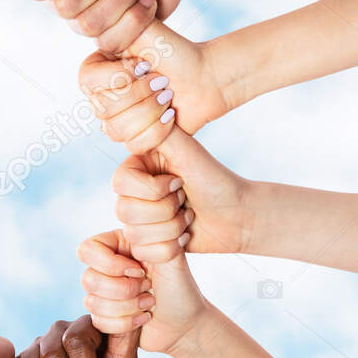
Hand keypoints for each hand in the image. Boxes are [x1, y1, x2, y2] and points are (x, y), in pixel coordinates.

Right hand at [76, 20, 226, 146]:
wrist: (204, 77)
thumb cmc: (175, 52)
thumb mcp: (142, 29)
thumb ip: (114, 26)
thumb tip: (100, 30)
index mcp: (95, 70)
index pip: (88, 81)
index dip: (120, 76)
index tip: (145, 64)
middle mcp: (99, 97)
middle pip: (103, 109)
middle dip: (140, 94)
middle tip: (163, 81)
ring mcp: (115, 121)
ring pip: (116, 131)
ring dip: (150, 111)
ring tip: (168, 97)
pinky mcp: (134, 139)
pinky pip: (133, 145)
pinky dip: (158, 130)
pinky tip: (170, 116)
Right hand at [78, 230, 207, 355]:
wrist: (187, 324)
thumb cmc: (182, 289)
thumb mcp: (170, 259)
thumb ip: (150, 240)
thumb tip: (134, 229)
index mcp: (118, 246)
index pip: (87, 250)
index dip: (110, 265)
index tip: (140, 271)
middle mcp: (106, 268)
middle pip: (88, 279)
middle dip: (124, 290)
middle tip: (149, 288)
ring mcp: (103, 294)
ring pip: (92, 303)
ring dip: (127, 307)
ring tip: (149, 303)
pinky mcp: (104, 317)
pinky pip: (98, 322)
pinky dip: (125, 324)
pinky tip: (143, 318)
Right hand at [112, 130, 250, 255]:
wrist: (237, 217)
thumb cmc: (217, 182)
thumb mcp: (189, 153)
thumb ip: (160, 131)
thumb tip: (144, 104)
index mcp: (137, 168)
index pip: (119, 184)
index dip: (153, 189)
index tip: (179, 181)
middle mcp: (133, 193)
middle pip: (126, 212)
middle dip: (166, 210)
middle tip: (185, 199)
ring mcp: (139, 220)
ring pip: (136, 235)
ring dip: (172, 228)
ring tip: (188, 217)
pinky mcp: (148, 244)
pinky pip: (145, 253)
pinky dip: (171, 248)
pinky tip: (184, 236)